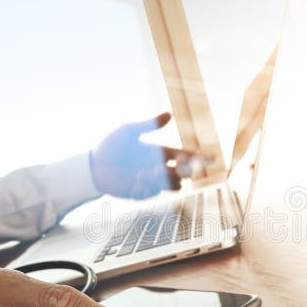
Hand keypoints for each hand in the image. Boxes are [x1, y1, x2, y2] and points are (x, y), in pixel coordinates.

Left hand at [90, 112, 210, 198]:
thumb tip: (170, 113)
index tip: (213, 158)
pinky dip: (149, 184)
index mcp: (159, 152)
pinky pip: (156, 191)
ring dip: (168, 178)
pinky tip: (135, 178)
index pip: (185, 155)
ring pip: (174, 184)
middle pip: (185, 172)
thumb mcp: (129, 132)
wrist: (94, 167)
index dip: (199, 157)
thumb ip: (150, 125)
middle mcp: (159, 167)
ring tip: (149, 171)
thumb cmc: (110, 147)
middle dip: (187, 169)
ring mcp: (153, 182)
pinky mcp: (144, 193)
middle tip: (180, 166)